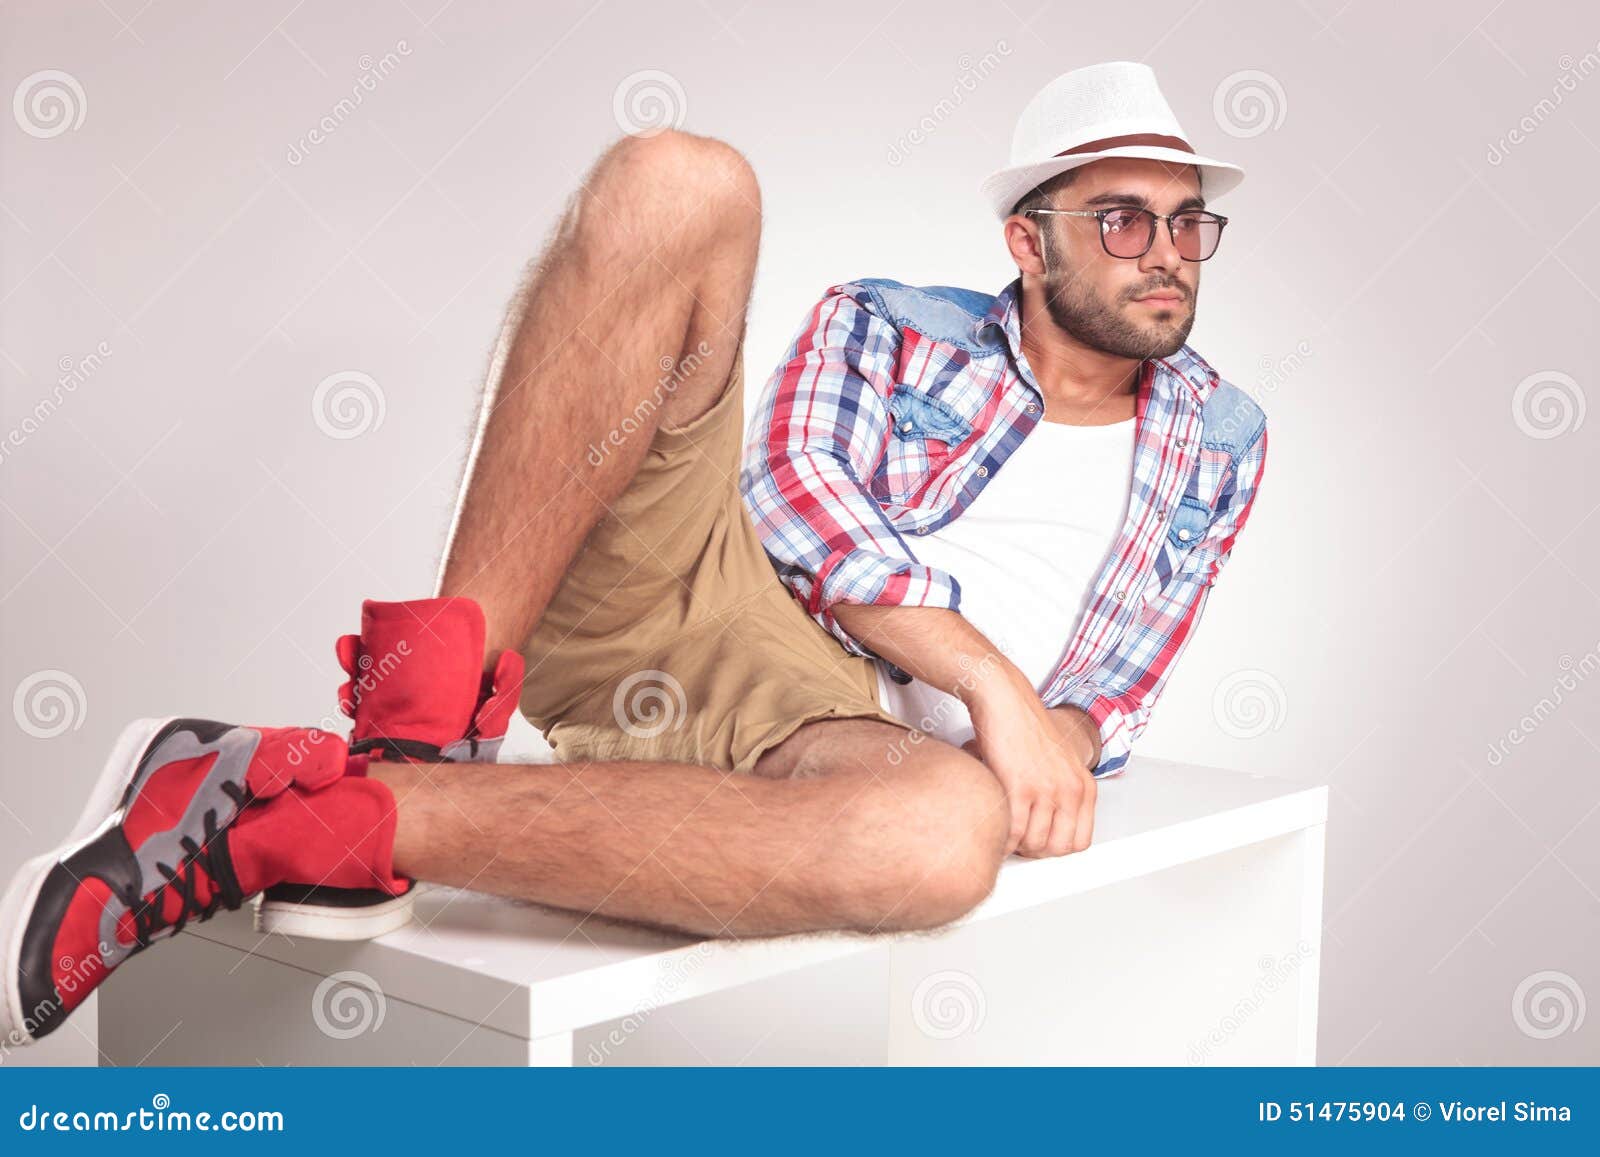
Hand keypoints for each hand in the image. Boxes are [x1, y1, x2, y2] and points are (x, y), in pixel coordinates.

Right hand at [962, 668, 1096, 857]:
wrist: (1005, 699)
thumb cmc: (1025, 727)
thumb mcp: (1059, 762)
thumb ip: (1060, 793)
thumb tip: (1044, 827)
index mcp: (1083, 785)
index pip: (1079, 842)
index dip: (1054, 848)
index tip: (1037, 841)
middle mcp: (1070, 789)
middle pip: (1057, 848)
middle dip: (1033, 850)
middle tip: (1016, 839)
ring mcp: (1046, 789)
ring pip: (1033, 843)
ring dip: (1014, 844)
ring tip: (1002, 829)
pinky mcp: (1020, 787)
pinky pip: (1012, 831)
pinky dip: (1000, 836)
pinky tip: (993, 824)